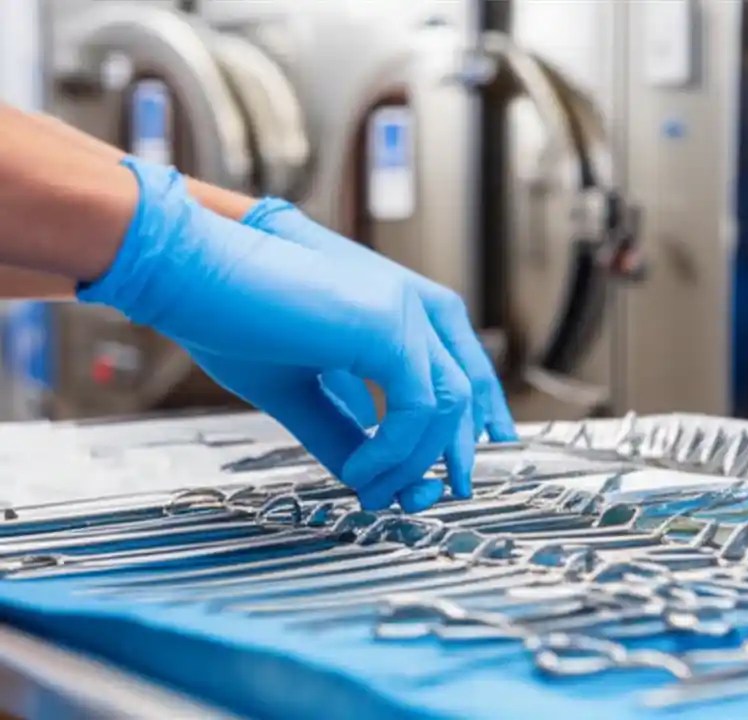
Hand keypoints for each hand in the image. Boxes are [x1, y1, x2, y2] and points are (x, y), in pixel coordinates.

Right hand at [79, 158, 472, 510]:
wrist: (189, 273)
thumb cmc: (229, 318)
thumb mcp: (301, 390)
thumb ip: (344, 430)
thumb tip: (373, 477)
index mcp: (397, 308)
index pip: (461, 365)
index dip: (476, 416)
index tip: (463, 464)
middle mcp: (411, 303)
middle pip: (465, 388)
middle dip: (453, 451)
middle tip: (430, 497)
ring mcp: (404, 310)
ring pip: (448, 405)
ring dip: (413, 460)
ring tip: (372, 490)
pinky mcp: (388, 324)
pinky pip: (419, 407)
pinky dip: (395, 451)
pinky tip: (360, 472)